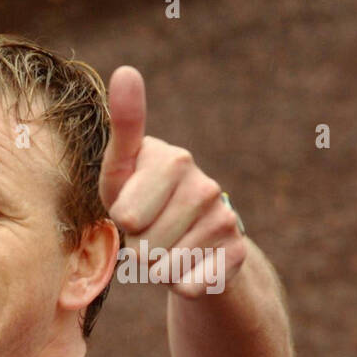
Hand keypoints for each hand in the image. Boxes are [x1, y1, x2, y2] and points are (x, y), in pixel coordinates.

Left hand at [99, 66, 245, 296]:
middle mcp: (206, 186)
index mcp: (174, 160)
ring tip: (164, 247)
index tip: (129, 208)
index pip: (126, 216)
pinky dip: (180, 285)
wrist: (187, 239)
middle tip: (147, 233)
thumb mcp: (121, 169)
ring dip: (156, 268)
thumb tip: (126, 70)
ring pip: (165, 270)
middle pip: (144, 247)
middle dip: (137, 248)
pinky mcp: (235, 254)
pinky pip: (190, 286)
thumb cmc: (140, 198)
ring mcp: (224, 220)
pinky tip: (187, 267)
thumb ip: (122, 127)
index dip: (121, 222)